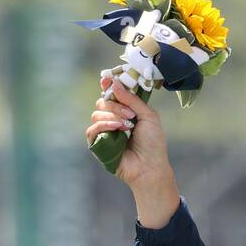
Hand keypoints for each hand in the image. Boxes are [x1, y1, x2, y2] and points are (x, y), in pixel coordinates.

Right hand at [85, 76, 178, 225]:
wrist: (150, 166)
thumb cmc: (153, 143)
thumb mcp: (148, 116)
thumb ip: (132, 99)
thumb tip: (114, 83)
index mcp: (125, 111)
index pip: (110, 94)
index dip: (107, 86)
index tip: (107, 80)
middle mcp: (113, 119)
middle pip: (102, 102)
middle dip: (116, 105)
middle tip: (131, 116)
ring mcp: (104, 131)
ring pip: (96, 113)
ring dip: (112, 117)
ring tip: (127, 127)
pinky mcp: (98, 143)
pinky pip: (92, 129)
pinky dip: (104, 126)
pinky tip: (116, 129)